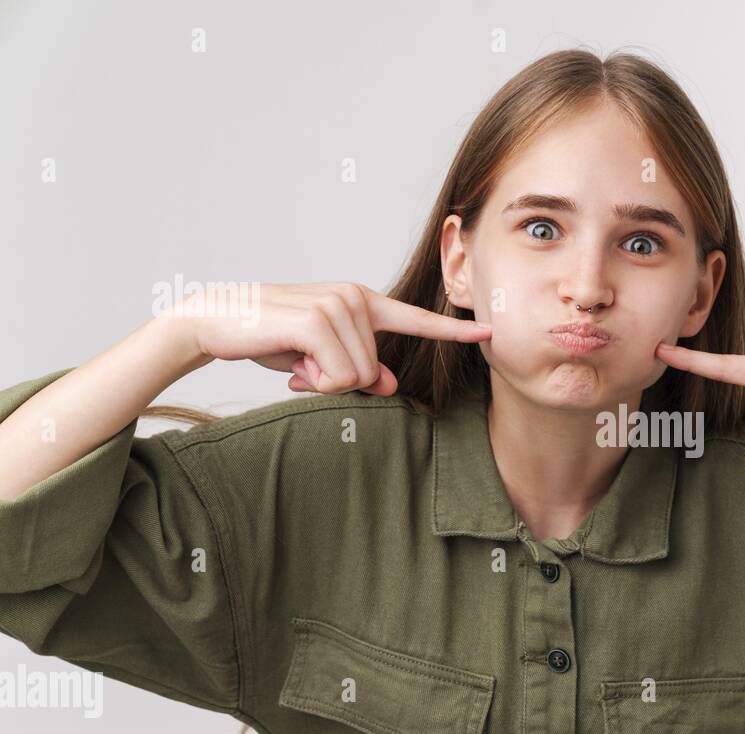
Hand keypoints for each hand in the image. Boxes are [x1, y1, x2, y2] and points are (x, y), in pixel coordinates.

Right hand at [157, 282, 490, 394]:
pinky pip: (339, 376)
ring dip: (322, 381)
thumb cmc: (272, 337)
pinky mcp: (318, 319)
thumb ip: (360, 369)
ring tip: (296, 360)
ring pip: (358, 377)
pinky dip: (313, 380)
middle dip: (338, 381)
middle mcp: (356, 298)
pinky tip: (290, 363)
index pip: (416, 319)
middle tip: (305, 364)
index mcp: (363, 303)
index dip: (453, 331)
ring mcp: (338, 305)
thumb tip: (389, 385)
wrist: (218, 320)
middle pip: (375, 371)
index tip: (487, 332)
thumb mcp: (322, 358)